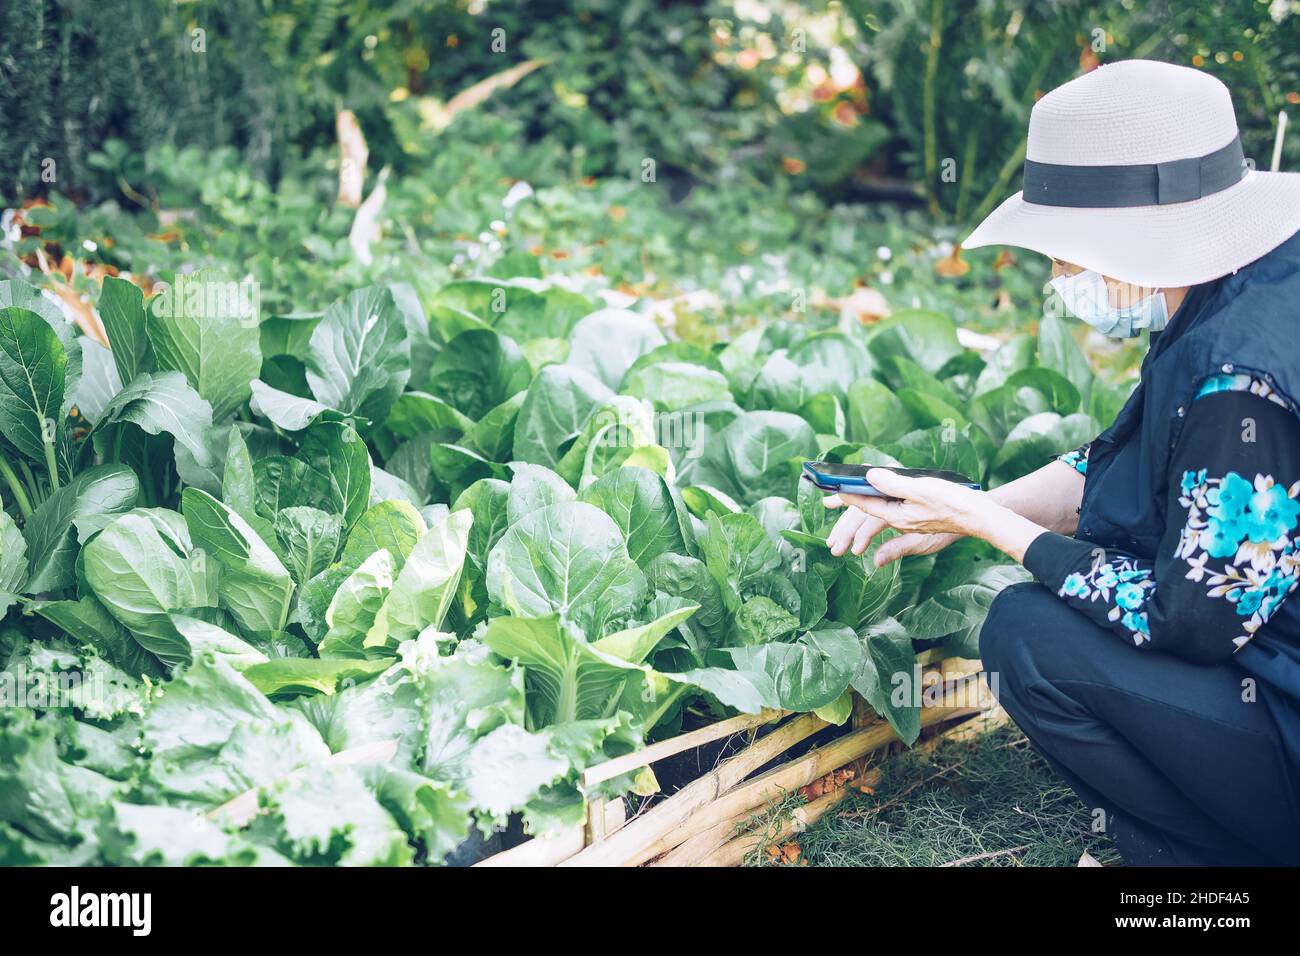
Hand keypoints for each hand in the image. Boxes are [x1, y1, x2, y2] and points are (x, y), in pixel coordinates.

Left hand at [825, 468, 1005, 560]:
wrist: (980, 516)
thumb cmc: (953, 502)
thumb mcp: (920, 489)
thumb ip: (893, 483)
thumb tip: (869, 476)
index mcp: (896, 514)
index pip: (864, 503)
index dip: (846, 493)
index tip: (829, 487)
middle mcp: (899, 518)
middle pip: (867, 510)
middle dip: (848, 504)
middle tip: (827, 501)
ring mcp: (909, 517)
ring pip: (879, 508)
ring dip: (862, 501)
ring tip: (845, 496)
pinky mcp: (919, 513)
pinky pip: (892, 506)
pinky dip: (881, 498)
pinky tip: (880, 490)